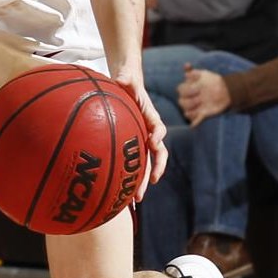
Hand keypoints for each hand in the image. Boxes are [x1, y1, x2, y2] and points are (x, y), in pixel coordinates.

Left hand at [110, 66, 167, 192]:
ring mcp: (142, 141)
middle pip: (158, 154)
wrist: (126, 86)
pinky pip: (133, 164)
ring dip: (144, 181)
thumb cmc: (127, 82)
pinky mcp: (133, 147)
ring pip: (146, 164)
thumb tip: (122, 78)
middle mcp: (150, 133)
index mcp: (151, 118)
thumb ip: (127, 78)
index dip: (158, 136)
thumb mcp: (127, 78)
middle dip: (155, 170)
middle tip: (151, 183)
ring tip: (136, 199)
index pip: (159, 128)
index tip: (154, 142)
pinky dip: (129, 177)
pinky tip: (118, 192)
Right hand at [176, 64, 231, 124]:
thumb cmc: (212, 81)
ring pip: (186, 112)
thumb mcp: (204, 74)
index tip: (198, 88)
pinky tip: (197, 121)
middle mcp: (188, 99)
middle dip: (190, 100)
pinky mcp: (200, 116)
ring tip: (201, 104)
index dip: (188, 90)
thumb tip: (186, 66)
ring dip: (192, 109)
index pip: (180, 90)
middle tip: (200, 97)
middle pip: (181, 102)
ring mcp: (194, 108)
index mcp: (187, 89)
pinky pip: (194, 122)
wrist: (224, 91)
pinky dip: (195, 123)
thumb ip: (194, 72)